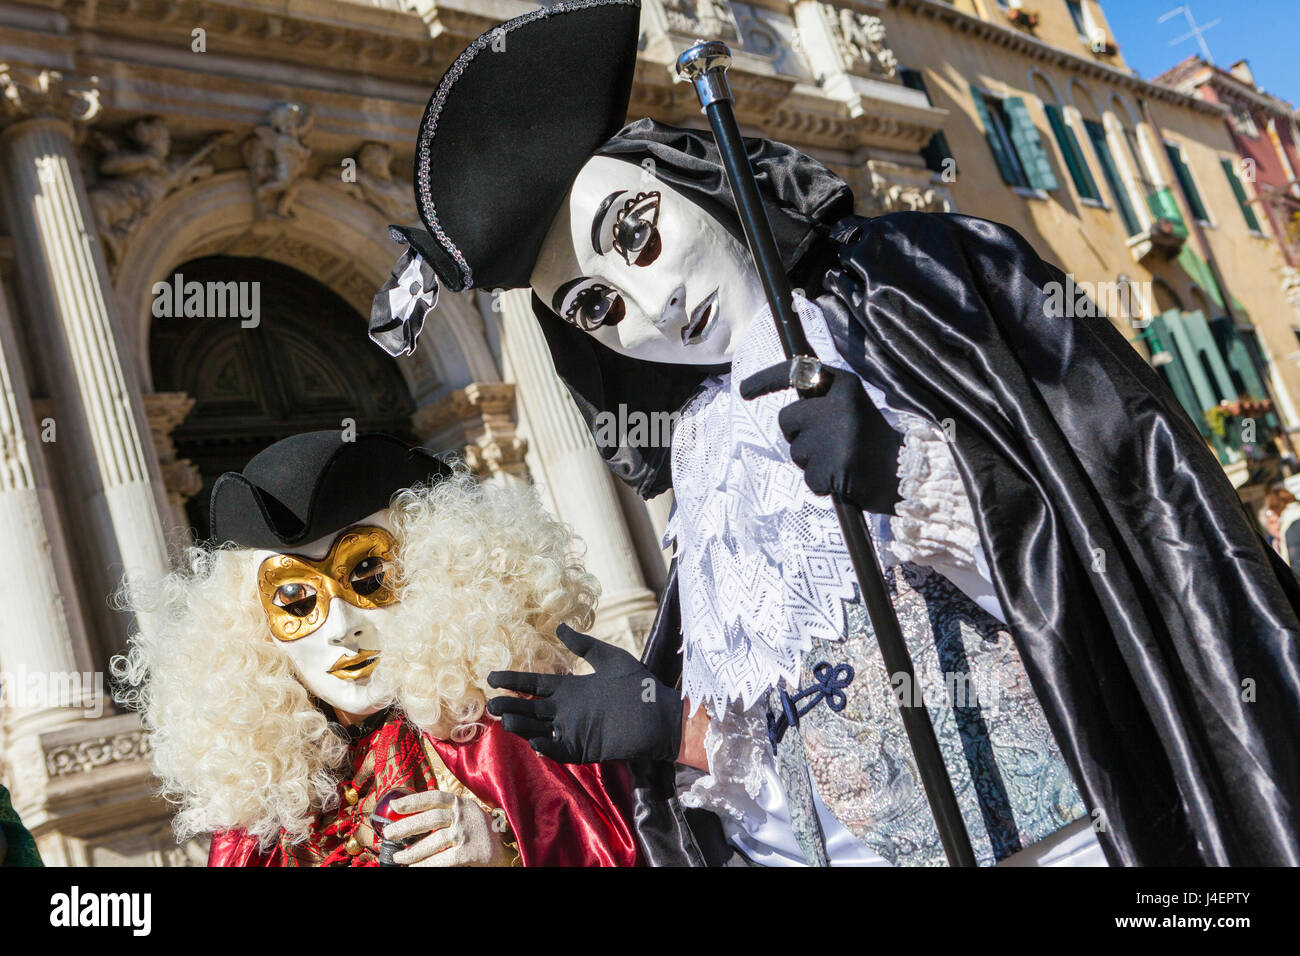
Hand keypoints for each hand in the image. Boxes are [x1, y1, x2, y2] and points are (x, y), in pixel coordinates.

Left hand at [383, 790, 511, 866]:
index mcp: (461, 803)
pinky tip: (415, 867)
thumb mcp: (465, 816)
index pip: (435, 797)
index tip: (395, 806)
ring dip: (413, 851)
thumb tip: (411, 822)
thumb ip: (446, 815)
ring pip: (435, 840)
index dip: (414, 800)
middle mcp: (465, 815)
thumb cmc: (480, 833)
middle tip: (388, 834)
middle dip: (406, 826)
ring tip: (399, 857)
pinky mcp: (470, 853)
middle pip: (431, 817)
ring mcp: (468, 833)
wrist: (507, 849)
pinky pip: (443, 859)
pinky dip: (427, 864)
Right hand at [486, 624, 683, 762]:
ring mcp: (574, 731)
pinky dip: (546, 747)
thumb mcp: (610, 659)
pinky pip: (559, 750)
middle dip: (510, 706)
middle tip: (492, 704)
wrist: (662, 715)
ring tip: (508, 720)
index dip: (512, 681)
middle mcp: (567, 710)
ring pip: (538, 730)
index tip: (491, 678)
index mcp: (570, 689)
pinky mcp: (584, 749)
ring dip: (523, 726)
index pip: (534, 685)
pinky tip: (535, 741)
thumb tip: (560, 627)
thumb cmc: (639, 686)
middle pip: (530, 709)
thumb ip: (585, 646)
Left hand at [740, 362, 903, 514]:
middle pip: (785, 421)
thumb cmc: (871, 441)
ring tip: (841, 459)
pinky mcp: (832, 467)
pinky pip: (808, 478)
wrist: (904, 474)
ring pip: (795, 452)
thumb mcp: (851, 407)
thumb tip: (787, 410)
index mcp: (844, 386)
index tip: (743, 390)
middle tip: (827, 443)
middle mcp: (837, 406)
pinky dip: (821, 483)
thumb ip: (822, 402)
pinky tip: (843, 478)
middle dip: (797, 435)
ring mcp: (834, 437)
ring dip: (811, 461)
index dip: (766, 380)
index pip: (796, 373)